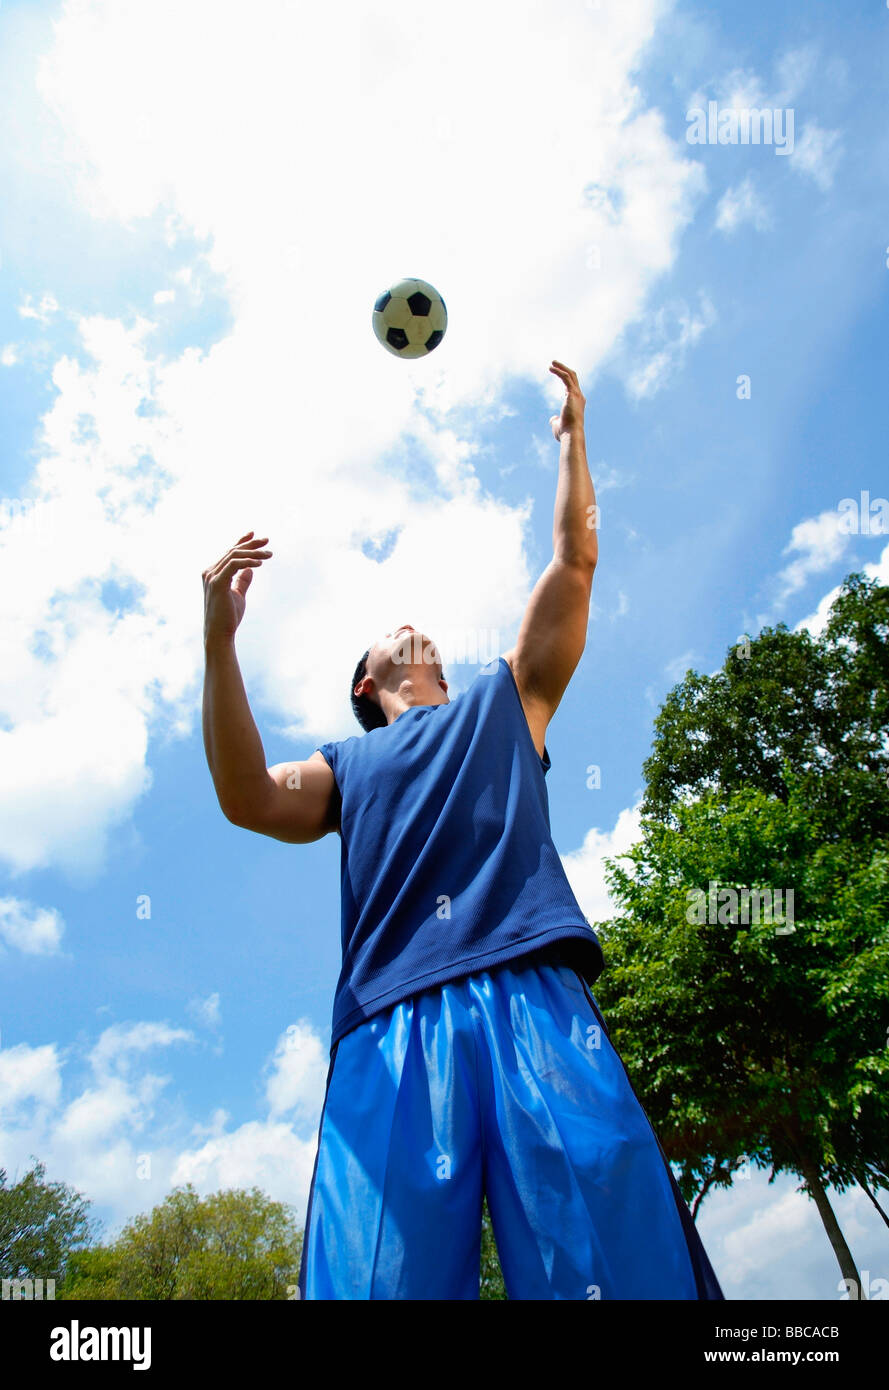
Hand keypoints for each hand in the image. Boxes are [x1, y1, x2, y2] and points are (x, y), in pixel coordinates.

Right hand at [202, 531, 271, 645]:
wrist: (220, 634)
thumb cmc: (228, 617)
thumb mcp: (238, 595)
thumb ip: (242, 581)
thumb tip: (251, 569)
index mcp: (213, 573)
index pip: (229, 553)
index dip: (242, 541)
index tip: (255, 535)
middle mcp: (209, 572)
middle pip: (232, 551)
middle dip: (251, 544)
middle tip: (267, 540)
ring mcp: (211, 576)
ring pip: (234, 556)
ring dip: (253, 553)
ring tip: (269, 554)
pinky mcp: (217, 583)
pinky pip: (234, 565)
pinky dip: (248, 561)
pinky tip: (260, 563)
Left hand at [549, 360, 585, 440]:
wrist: (571, 434)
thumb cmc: (565, 433)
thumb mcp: (558, 425)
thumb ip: (555, 420)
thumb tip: (552, 419)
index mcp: (577, 402)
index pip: (573, 387)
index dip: (566, 379)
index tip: (557, 373)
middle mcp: (579, 396)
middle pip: (573, 378)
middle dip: (565, 369)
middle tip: (554, 364)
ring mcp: (577, 394)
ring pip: (571, 375)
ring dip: (561, 367)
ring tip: (552, 363)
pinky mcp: (572, 393)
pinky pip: (566, 378)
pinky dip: (559, 371)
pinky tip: (551, 368)